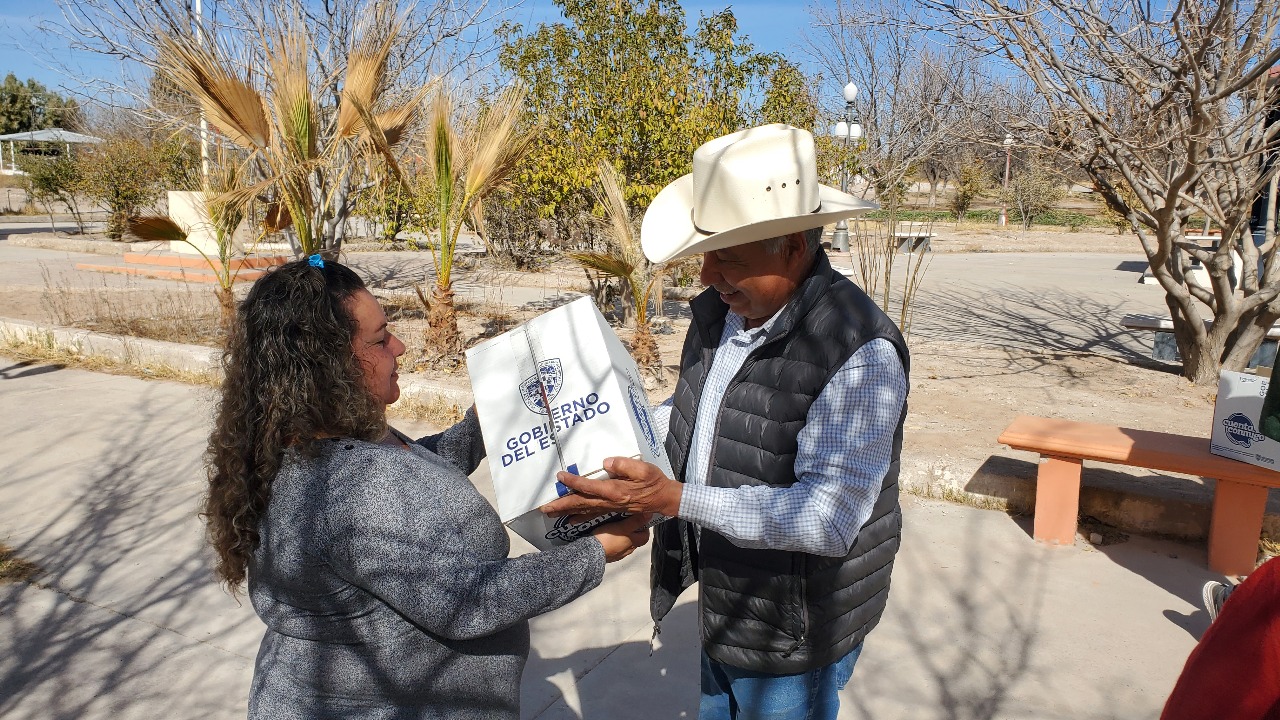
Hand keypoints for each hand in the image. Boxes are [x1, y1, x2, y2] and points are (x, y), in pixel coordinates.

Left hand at [540, 456, 681, 517]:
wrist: (663, 499)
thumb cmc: (654, 481)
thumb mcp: (644, 469)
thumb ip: (624, 465)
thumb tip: (606, 463)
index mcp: (615, 491)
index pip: (589, 487)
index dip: (573, 483)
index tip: (560, 477)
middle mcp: (610, 501)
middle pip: (581, 503)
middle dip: (562, 505)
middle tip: (544, 507)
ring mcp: (610, 507)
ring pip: (584, 510)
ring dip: (567, 512)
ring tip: (550, 513)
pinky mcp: (612, 509)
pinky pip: (592, 514)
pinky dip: (579, 516)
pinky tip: (570, 519)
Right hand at [592, 513, 652, 561]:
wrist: (590, 553)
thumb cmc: (608, 538)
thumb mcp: (623, 527)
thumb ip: (636, 521)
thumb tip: (650, 514)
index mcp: (633, 544)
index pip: (645, 536)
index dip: (644, 527)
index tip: (639, 519)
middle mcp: (627, 550)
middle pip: (633, 538)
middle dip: (630, 529)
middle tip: (624, 519)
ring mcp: (617, 554)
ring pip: (622, 542)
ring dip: (620, 534)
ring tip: (613, 524)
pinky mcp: (607, 555)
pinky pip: (612, 545)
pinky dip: (611, 539)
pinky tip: (605, 533)